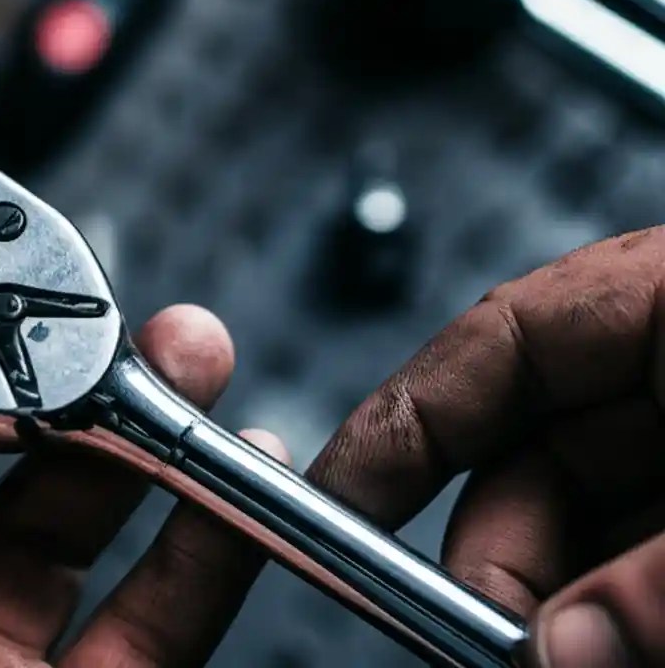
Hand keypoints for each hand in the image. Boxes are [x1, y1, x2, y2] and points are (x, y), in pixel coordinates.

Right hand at [308, 226, 664, 666]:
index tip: (341, 506)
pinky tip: (617, 642)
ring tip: (559, 655)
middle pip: (535, 453)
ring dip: (563, 593)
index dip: (401, 423)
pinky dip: (621, 597)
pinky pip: (647, 544)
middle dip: (497, 558)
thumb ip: (655, 577)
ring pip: (595, 514)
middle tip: (487, 643)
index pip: (497, 338)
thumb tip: (562, 651)